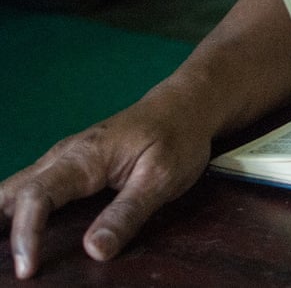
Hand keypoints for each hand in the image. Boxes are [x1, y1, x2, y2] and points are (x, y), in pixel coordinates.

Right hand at [1, 88, 211, 278]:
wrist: (185, 106)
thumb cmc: (177, 137)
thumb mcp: (162, 177)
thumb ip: (128, 212)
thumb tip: (93, 250)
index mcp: (84, 156)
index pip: (38, 196)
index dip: (26, 235)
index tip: (28, 269)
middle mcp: (64, 156)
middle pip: (11, 193)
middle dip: (1, 228)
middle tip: (6, 266)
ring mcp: (63, 160)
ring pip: (15, 191)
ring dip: (5, 222)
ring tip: (9, 257)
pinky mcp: (69, 167)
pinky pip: (32, 191)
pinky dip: (19, 214)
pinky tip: (21, 237)